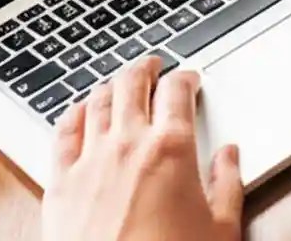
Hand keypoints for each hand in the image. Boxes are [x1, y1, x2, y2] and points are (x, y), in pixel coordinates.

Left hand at [42, 56, 241, 240]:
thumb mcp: (222, 230)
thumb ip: (228, 184)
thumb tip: (230, 156)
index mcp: (173, 149)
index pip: (177, 91)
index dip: (186, 77)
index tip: (189, 79)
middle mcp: (128, 144)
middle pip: (132, 82)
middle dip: (146, 68)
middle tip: (154, 66)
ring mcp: (89, 161)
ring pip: (97, 100)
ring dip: (111, 84)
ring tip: (120, 83)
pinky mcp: (60, 184)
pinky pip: (63, 132)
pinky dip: (74, 113)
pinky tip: (80, 111)